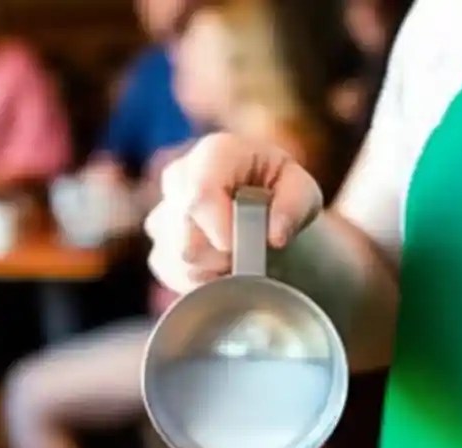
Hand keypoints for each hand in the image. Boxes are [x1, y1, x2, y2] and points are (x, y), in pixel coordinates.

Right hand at [144, 133, 323, 293]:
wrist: (261, 203)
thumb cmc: (281, 190)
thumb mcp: (302, 190)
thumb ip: (295, 206)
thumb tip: (275, 236)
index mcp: (215, 154)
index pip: (201, 196)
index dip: (222, 230)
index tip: (242, 247)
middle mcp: (179, 178)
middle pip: (188, 241)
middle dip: (224, 259)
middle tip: (251, 254)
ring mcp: (163, 212)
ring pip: (179, 263)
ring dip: (214, 271)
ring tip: (238, 256)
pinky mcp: (159, 245)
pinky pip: (174, 275)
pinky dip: (201, 280)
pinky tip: (220, 265)